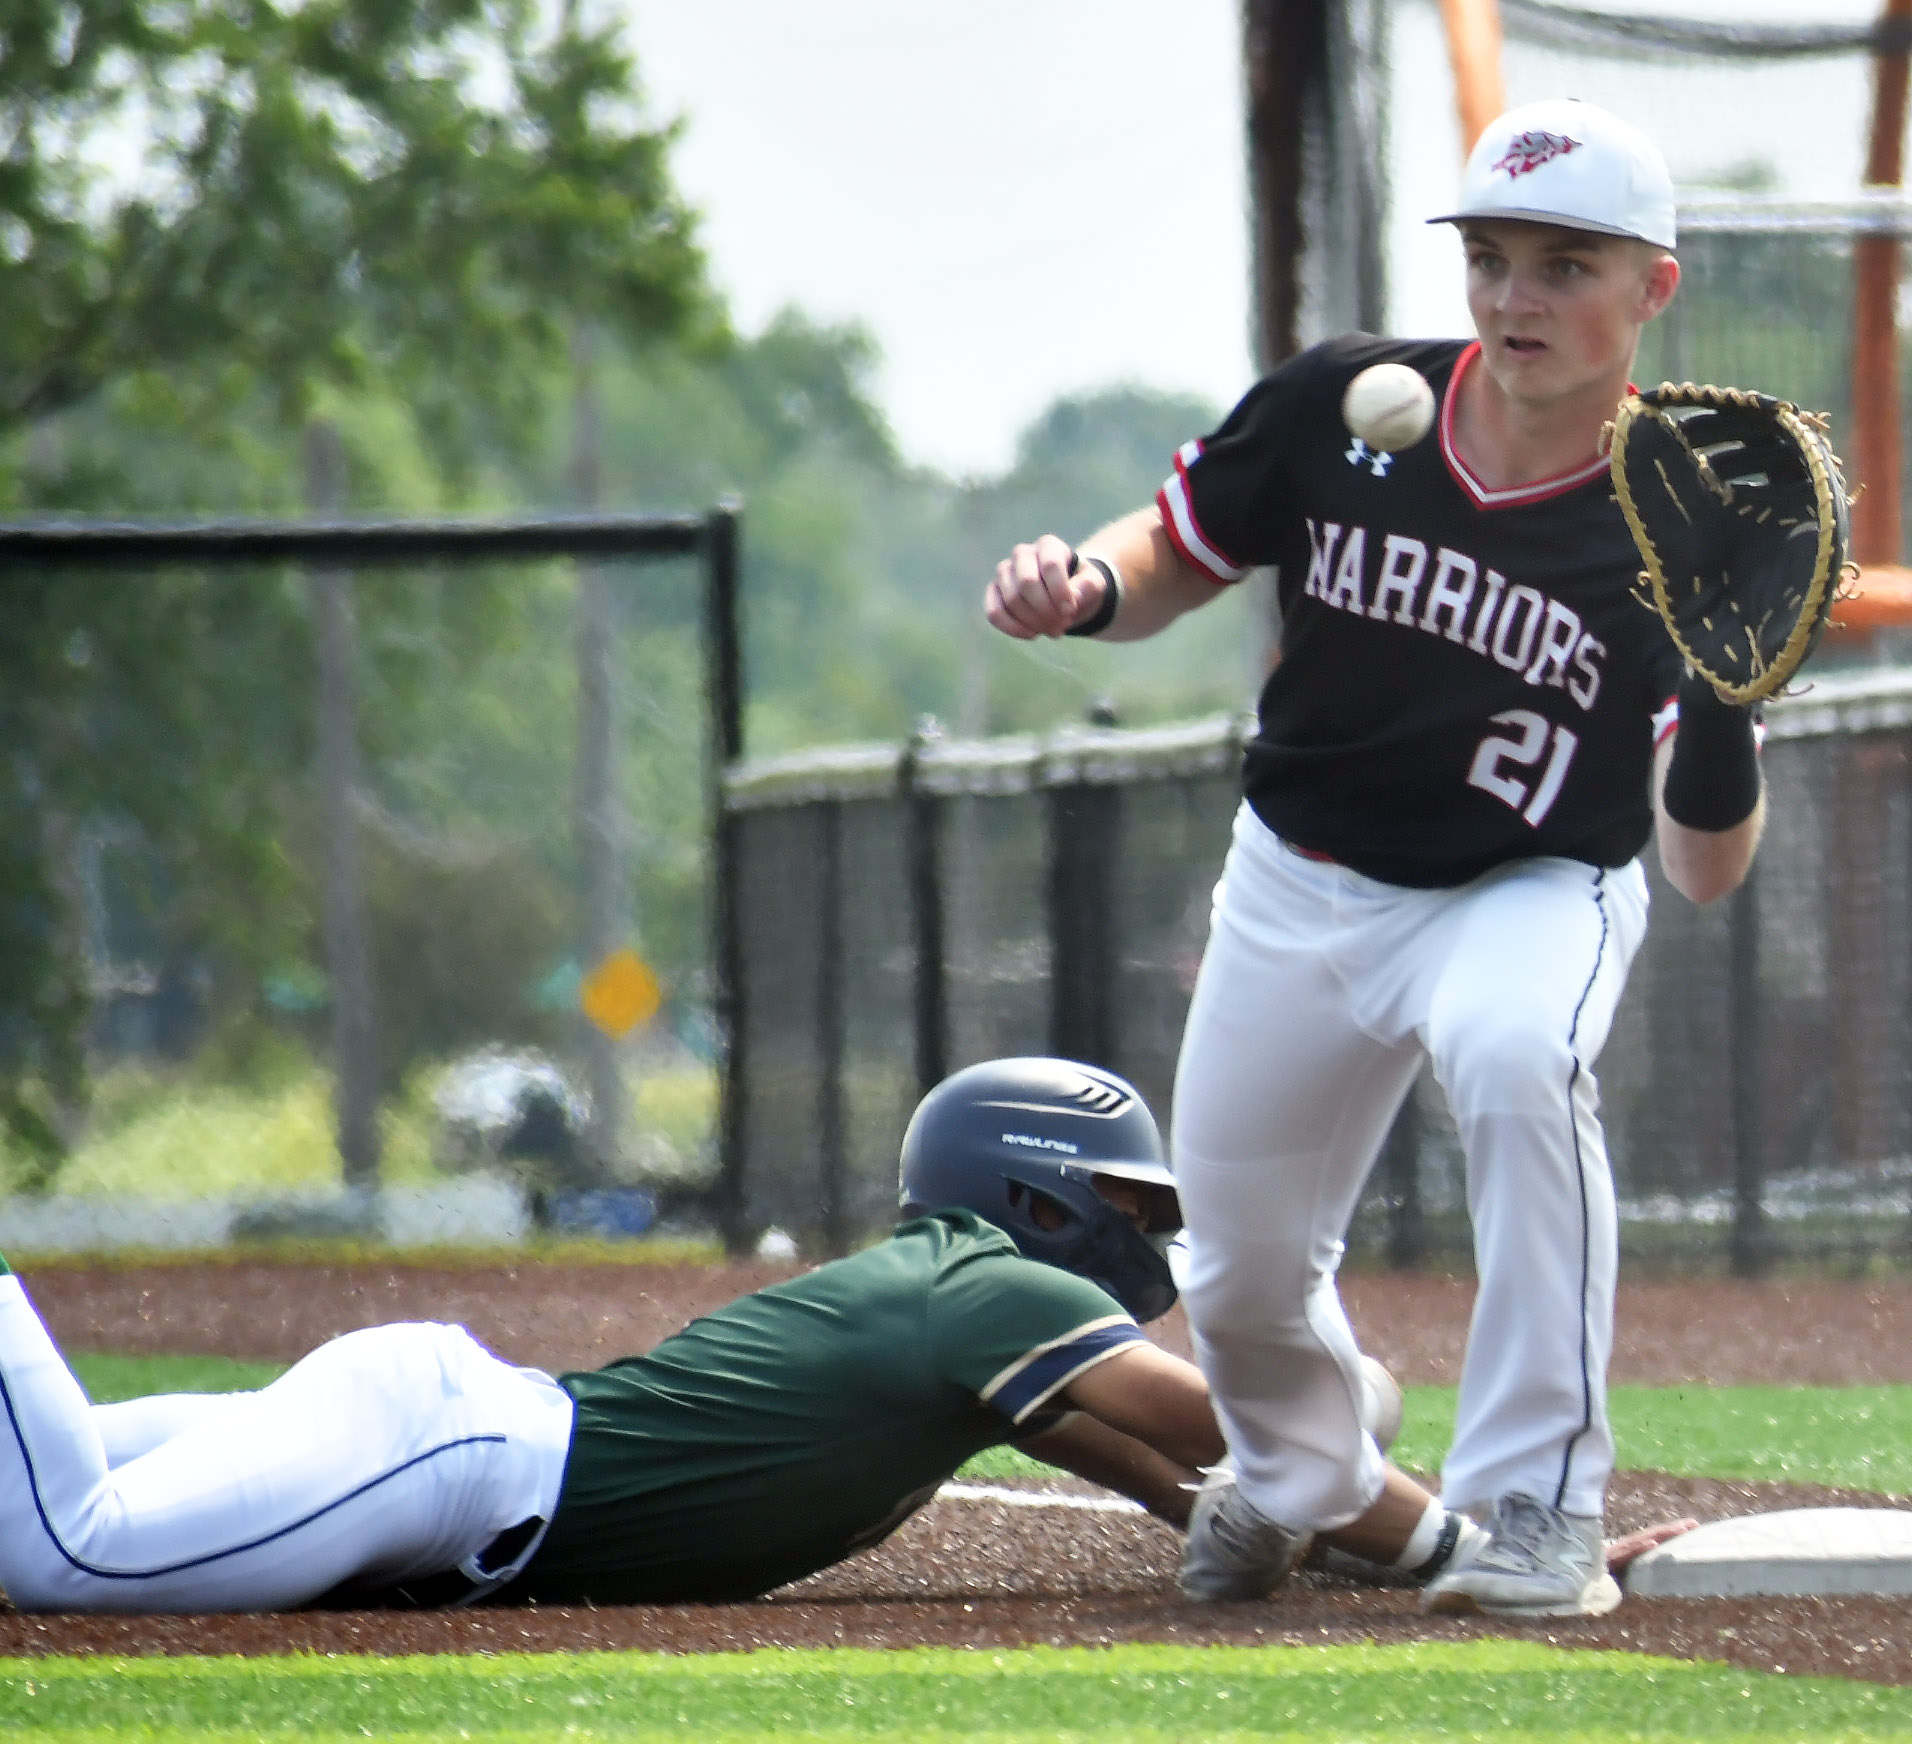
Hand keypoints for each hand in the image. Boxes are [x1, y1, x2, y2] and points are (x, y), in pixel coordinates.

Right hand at [985, 535, 1105, 639]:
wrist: (1064, 596)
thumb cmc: (1078, 586)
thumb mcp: (1094, 584)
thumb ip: (1089, 586)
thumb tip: (1074, 596)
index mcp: (1048, 546)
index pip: (1050, 565)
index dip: (1060, 592)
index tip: (1070, 611)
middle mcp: (1022, 554)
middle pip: (1027, 583)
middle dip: (1046, 610)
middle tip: (1062, 625)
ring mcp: (1005, 572)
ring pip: (1011, 600)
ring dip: (1033, 622)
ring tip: (1053, 631)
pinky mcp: (994, 592)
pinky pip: (994, 612)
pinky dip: (1012, 628)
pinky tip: (1032, 634)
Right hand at [1605, 1515, 1698, 1572]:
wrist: (1583, 1578)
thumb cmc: (1607, 1578)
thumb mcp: (1630, 1573)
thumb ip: (1644, 1570)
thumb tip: (1665, 1577)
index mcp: (1634, 1547)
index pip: (1656, 1536)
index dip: (1673, 1530)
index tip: (1692, 1526)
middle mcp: (1629, 1544)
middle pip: (1655, 1533)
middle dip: (1674, 1528)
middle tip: (1694, 1523)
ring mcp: (1622, 1550)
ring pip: (1646, 1539)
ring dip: (1664, 1533)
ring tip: (1681, 1530)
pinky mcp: (1615, 1558)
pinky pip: (1630, 1552)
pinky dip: (1641, 1546)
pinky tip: (1653, 1543)